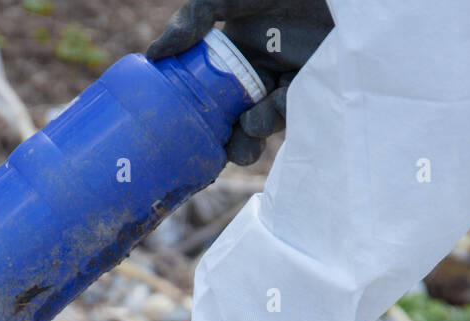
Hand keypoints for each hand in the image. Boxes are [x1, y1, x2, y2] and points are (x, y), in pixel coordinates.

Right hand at [147, 0, 334, 164]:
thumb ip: (193, 18)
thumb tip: (154, 54)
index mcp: (234, 52)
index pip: (208, 93)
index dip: (194, 116)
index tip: (178, 133)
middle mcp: (258, 70)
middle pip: (233, 118)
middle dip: (224, 142)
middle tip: (216, 153)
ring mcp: (286, 80)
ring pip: (260, 122)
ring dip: (249, 136)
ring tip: (247, 133)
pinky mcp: (314, 88)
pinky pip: (288, 111)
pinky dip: (274, 116)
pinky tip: (267, 110)